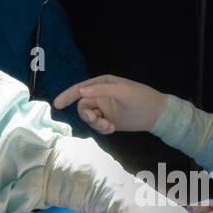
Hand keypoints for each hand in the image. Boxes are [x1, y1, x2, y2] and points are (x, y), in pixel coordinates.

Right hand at [53, 74, 168, 134]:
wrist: (155, 114)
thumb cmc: (140, 97)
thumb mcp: (121, 91)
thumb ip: (100, 90)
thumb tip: (80, 91)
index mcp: (101, 84)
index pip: (80, 89)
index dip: (67, 96)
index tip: (57, 105)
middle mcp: (100, 95)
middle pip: (82, 106)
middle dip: (88, 116)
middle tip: (100, 121)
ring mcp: (103, 108)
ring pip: (88, 118)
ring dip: (96, 124)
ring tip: (109, 126)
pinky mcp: (107, 120)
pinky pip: (96, 126)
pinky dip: (101, 129)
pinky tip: (112, 128)